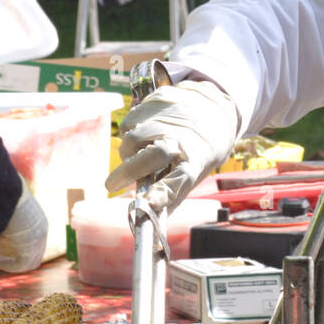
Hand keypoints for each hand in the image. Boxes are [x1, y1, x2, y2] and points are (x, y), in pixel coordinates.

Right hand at [105, 79, 238, 210]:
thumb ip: (173, 193)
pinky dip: (129, 134)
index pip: (180, 179)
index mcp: (196, 160)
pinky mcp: (156, 102)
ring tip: (136, 156)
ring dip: (128, 153)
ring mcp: (167, 118)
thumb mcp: (195, 171)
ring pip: (133, 139)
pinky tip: (144, 134)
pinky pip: (129, 124)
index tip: (148, 204)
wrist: (212, 106)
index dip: (163, 193)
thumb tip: (151, 221)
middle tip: (111, 185)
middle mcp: (182, 138)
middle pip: (154, 154)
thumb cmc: (199, 148)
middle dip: (130, 171)